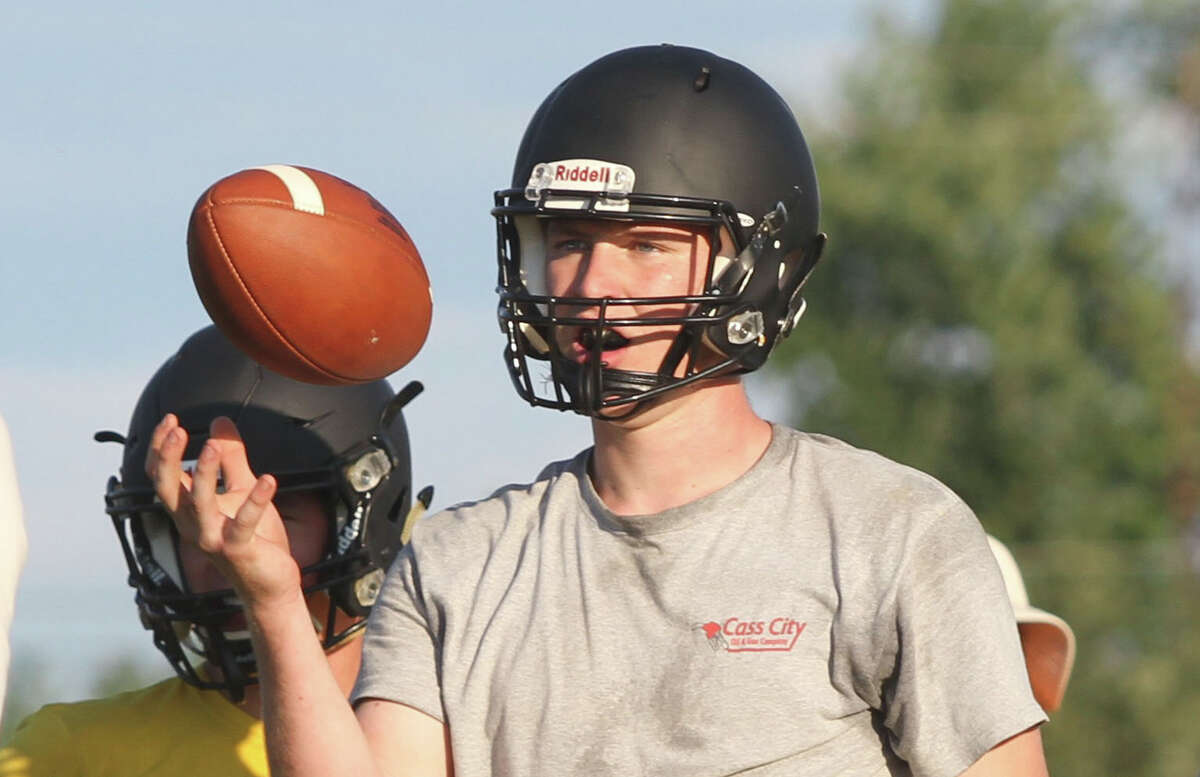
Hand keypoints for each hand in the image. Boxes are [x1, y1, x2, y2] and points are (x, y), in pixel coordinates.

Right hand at [146, 413, 301, 611]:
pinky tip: (268, 480)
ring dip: (205, 473)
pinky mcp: (239, 550)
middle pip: (167, 489)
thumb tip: (220, 422)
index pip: (162, 477)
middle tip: (176, 429)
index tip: (170, 420)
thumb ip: (231, 459)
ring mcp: (214, 539)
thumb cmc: (255, 539)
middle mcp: (193, 525)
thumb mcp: (241, 491)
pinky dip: (255, 500)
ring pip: (199, 504)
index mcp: (189, 510)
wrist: (270, 584)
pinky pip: (244, 523)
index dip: (161, 449)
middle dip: (168, 458)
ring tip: (213, 445)